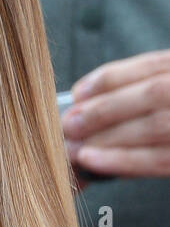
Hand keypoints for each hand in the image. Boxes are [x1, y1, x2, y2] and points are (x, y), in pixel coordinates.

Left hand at [62, 50, 169, 178]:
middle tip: (67, 125)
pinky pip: (159, 160)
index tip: (78, 93)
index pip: (152, 66)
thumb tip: (84, 102)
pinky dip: (122, 160)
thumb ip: (141, 92)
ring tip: (72, 147)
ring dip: (106, 137)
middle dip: (103, 109)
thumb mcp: (166, 92)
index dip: (110, 79)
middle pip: (152, 94)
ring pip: (153, 126)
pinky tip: (90, 160)